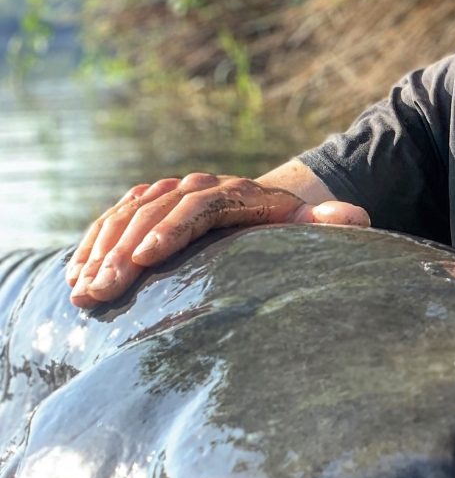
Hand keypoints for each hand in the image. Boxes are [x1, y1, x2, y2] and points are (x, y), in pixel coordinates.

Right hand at [66, 172, 369, 306]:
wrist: (270, 210)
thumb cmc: (293, 228)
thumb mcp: (312, 226)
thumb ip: (329, 222)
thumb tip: (355, 217)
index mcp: (234, 193)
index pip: (196, 206)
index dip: (169, 230)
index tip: (147, 258)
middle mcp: (197, 186)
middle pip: (153, 213)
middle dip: (123, 251)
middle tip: (102, 288)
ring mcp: (170, 193)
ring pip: (128, 216)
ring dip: (101, 251)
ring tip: (85, 291)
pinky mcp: (151, 207)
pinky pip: (115, 220)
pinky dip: (94, 244)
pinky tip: (76, 274)